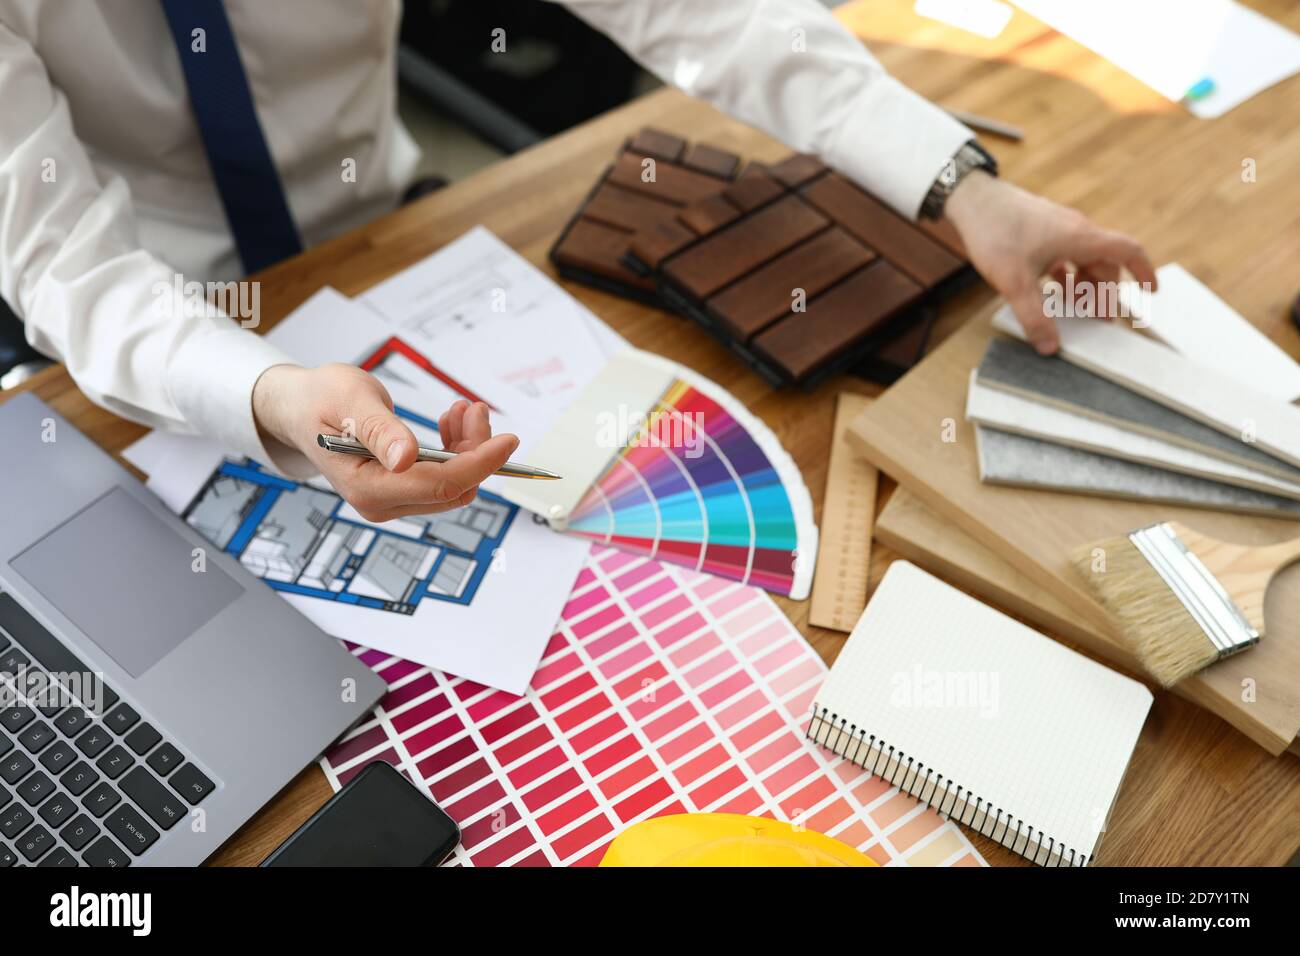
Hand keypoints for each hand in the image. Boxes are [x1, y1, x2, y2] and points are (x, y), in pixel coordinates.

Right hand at [252, 363, 518, 521]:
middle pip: (452, 487)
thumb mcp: (350, 401)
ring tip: (461, 411)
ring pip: (452, 484)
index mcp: (366, 485)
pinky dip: (455, 450)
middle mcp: (380, 502)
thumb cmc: (320, 400)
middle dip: (475, 450)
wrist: (300, 408)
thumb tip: (405, 458)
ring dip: (467, 448)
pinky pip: (442, 478)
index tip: (508, 440)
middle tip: (473, 409)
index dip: (480, 463)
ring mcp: (391, 500)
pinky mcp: (399, 491)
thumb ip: (379, 430)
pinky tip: (450, 424)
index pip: (440, 484)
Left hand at [944, 171, 1156, 353]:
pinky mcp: (1040, 231)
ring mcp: (1058, 229)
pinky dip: (1063, 275)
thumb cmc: (996, 231)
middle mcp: (1075, 230)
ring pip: (1082, 260)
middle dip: (1103, 293)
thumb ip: (1034, 316)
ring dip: (1082, 285)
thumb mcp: (1015, 282)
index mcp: (1081, 238)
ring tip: (1074, 309)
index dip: (1144, 272)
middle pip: (1103, 263)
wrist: (972, 199)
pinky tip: (1051, 289)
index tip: (1151, 292)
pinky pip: (1063, 256)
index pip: (1128, 251)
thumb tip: (1050, 346)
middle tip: (1098, 321)